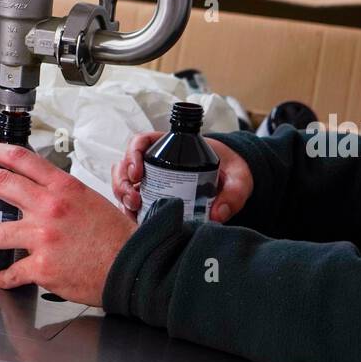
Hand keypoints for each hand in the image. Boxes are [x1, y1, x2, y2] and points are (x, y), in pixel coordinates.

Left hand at [0, 143, 134, 304]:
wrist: (131, 265)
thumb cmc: (115, 237)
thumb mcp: (90, 200)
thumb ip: (62, 195)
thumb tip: (40, 195)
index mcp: (63, 188)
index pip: (21, 159)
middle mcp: (49, 207)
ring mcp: (43, 237)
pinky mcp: (42, 267)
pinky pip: (11, 272)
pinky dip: (3, 277)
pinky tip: (1, 278)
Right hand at [113, 132, 252, 223]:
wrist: (233, 183)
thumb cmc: (232, 171)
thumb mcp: (238, 178)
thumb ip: (233, 193)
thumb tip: (217, 214)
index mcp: (172, 146)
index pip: (141, 142)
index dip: (132, 155)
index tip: (137, 173)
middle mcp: (156, 161)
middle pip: (125, 165)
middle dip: (122, 183)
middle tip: (134, 200)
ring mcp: (151, 179)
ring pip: (124, 183)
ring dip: (122, 197)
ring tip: (134, 211)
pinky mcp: (151, 196)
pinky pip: (131, 200)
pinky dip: (129, 209)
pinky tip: (136, 219)